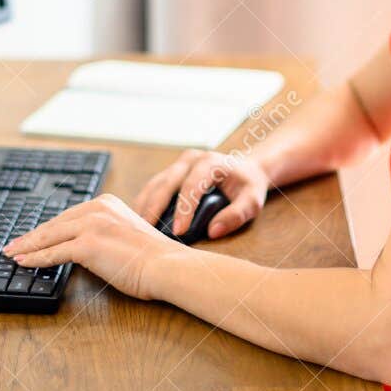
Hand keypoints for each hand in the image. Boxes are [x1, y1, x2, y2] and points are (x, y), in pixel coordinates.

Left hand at [2, 194, 186, 300]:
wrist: (167, 265)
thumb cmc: (153, 258)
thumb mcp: (125, 235)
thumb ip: (104, 234)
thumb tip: (82, 248)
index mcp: (106, 203)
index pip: (68, 217)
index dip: (47, 229)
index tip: (32, 236)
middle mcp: (96, 208)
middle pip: (54, 224)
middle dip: (31, 236)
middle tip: (12, 245)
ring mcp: (90, 225)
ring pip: (49, 237)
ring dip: (27, 247)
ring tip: (11, 253)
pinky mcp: (87, 244)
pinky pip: (53, 253)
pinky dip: (35, 259)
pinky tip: (23, 263)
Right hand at [130, 149, 270, 239]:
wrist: (246, 169)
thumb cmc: (248, 186)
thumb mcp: (252, 201)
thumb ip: (236, 215)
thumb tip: (213, 231)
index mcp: (211, 161)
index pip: (192, 185)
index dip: (183, 209)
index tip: (178, 231)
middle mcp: (191, 159)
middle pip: (166, 182)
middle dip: (155, 207)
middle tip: (148, 231)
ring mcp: (178, 163)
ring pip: (155, 183)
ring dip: (145, 205)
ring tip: (138, 228)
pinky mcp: (171, 172)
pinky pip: (154, 186)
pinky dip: (145, 202)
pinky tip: (140, 219)